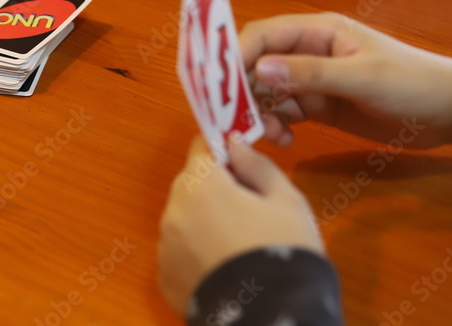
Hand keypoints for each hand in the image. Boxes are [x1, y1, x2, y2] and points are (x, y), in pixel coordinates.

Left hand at [158, 137, 323, 312]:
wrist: (272, 319)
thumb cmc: (285, 252)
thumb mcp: (286, 201)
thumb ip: (257, 165)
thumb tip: (234, 143)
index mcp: (201, 184)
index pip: (203, 146)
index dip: (225, 151)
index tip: (244, 164)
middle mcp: (174, 210)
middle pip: (192, 183)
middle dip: (217, 188)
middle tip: (253, 211)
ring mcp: (165, 246)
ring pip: (185, 218)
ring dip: (206, 221)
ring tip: (241, 246)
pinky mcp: (165, 277)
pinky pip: (180, 252)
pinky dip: (198, 253)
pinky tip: (225, 268)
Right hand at [240, 12, 451, 147]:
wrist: (449, 112)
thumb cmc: (412, 82)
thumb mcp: (362, 77)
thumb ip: (310, 74)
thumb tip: (258, 69)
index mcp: (317, 31)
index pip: (263, 36)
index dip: (237, 56)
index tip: (220, 85)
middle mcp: (307, 51)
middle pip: (257, 65)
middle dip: (242, 91)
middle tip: (235, 120)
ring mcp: (311, 79)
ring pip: (265, 92)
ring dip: (259, 113)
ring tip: (270, 135)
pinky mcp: (318, 105)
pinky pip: (282, 112)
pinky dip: (276, 126)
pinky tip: (286, 141)